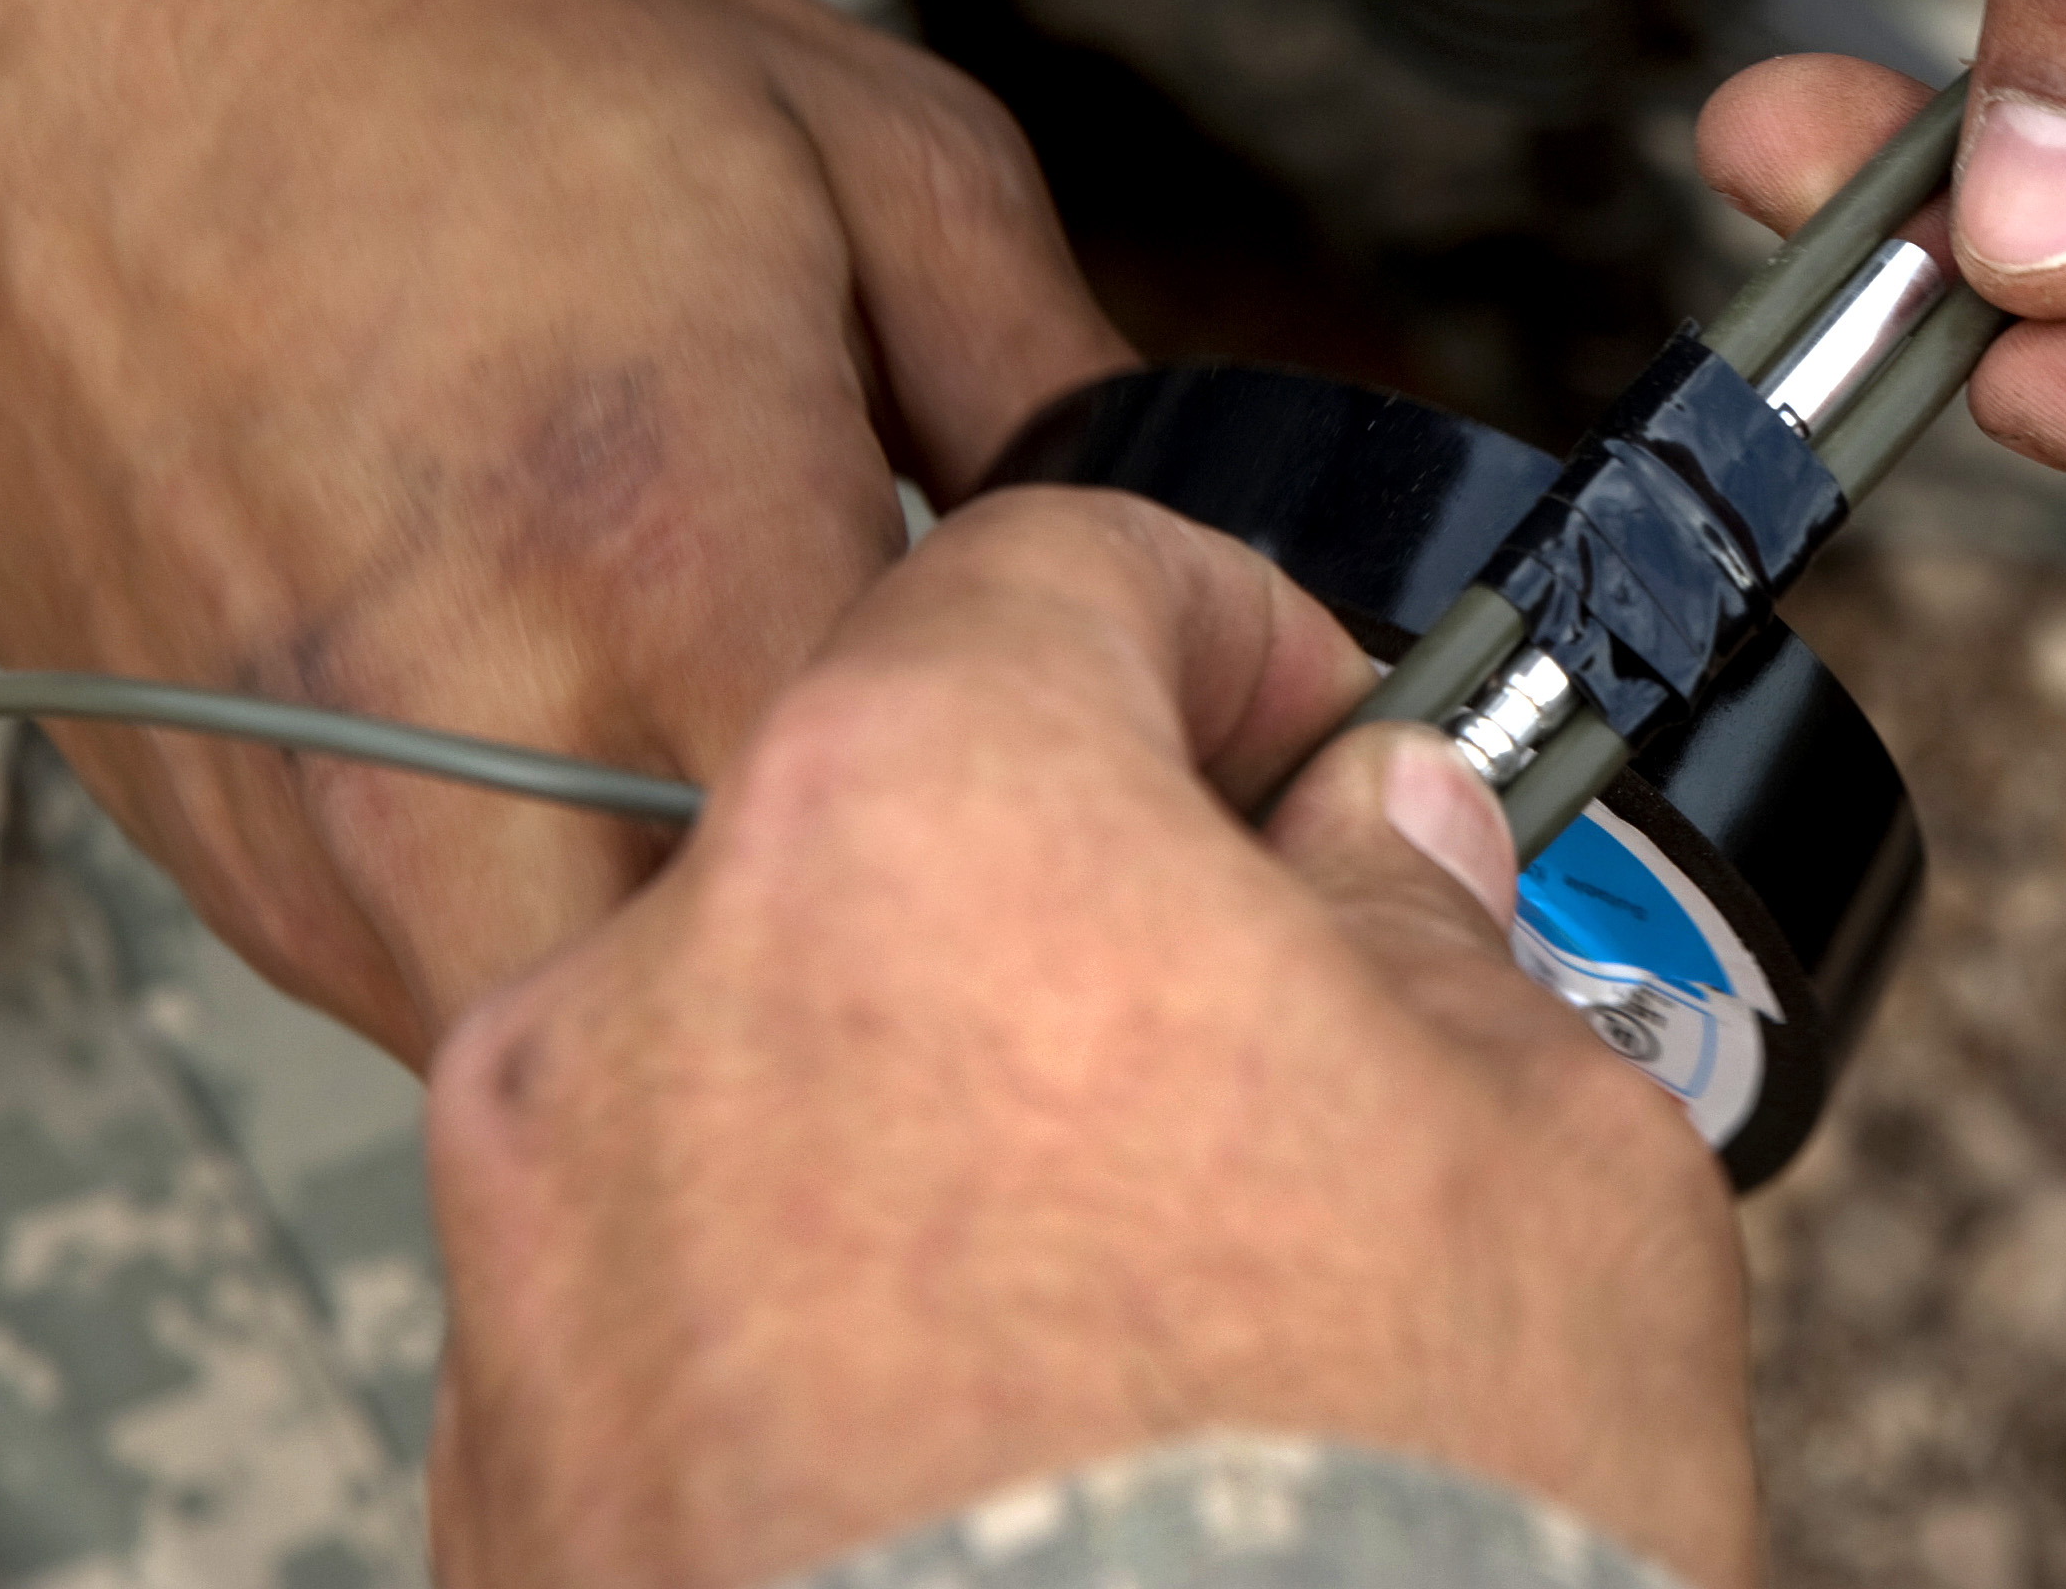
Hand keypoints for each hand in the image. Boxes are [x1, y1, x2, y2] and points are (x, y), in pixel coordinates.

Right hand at [0, 0, 1136, 1059]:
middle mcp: (480, 736)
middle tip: (990, 829)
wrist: (42, 42)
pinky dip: (575, 934)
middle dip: (919, 969)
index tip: (1157, 763)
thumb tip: (1204, 541)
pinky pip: (457, 1000)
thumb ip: (1058, 378)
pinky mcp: (229, 866)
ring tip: (787, 778)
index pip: (958, 855)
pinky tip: (613, 772)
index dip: (1105, 834)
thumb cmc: (434, 50)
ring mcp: (330, 831)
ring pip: (613, 1059)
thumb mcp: (856, 137)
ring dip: (743, 969)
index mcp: (672, 544)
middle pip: (778, 1033)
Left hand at [424, 491, 1754, 1588]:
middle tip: (1287, 1040)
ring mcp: (546, 1284)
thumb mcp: (1553, 1142)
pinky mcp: (512, 1512)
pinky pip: (689, 1320)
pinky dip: (833, 1333)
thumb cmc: (1383, 1558)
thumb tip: (1378, 855)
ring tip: (1169, 1303)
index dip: (1238, 636)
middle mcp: (657, 1016)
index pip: (1053, 574)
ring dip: (952, 1125)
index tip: (1326, 748)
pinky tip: (1029, 1456)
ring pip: (775, 1088)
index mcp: (914, 831)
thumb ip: (1437, 922)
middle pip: (890, 837)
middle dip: (1093, 903)